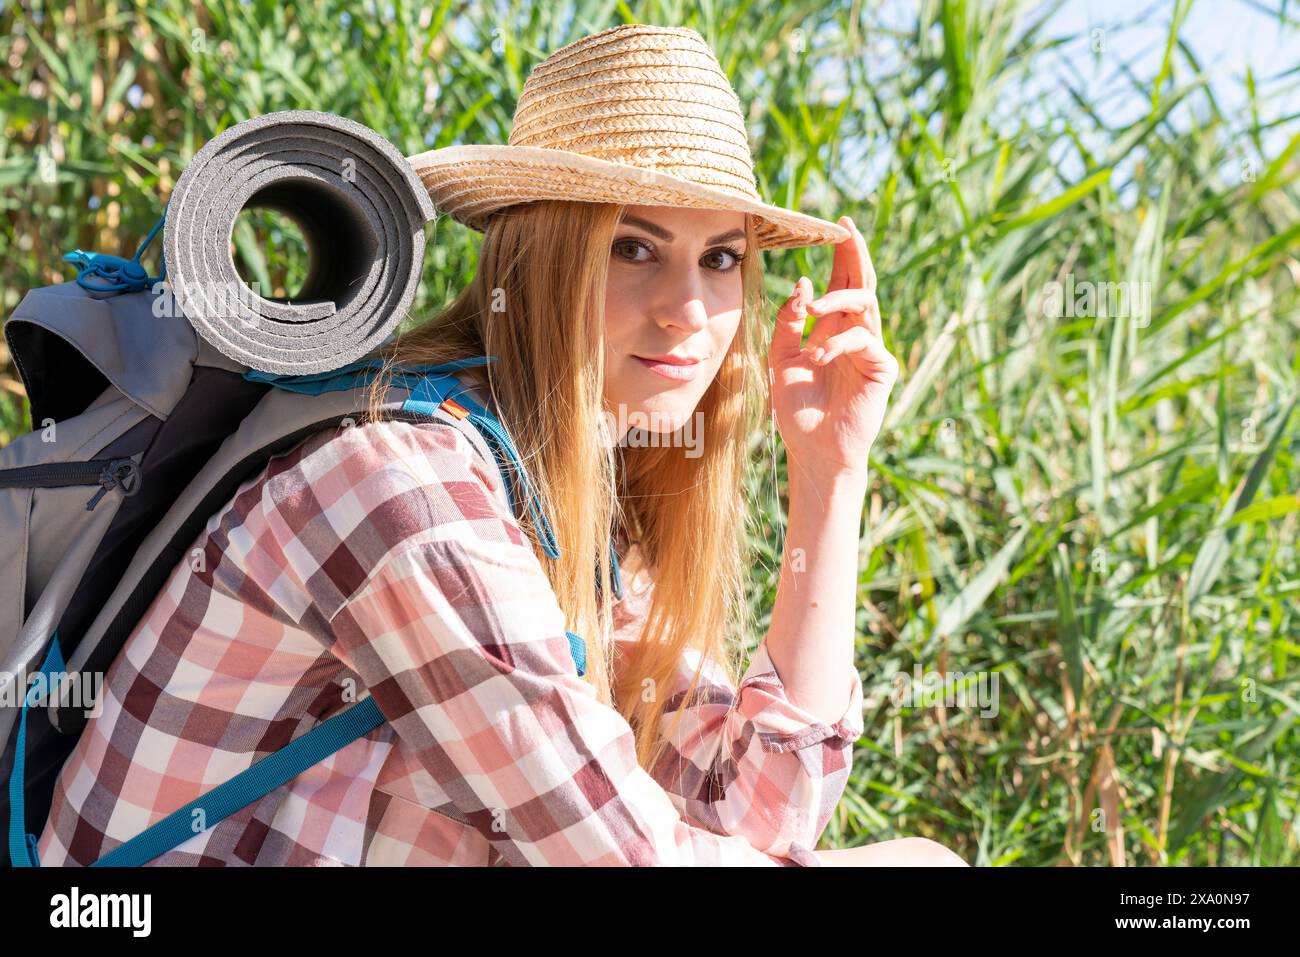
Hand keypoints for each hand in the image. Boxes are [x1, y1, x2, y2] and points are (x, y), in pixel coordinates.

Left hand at [767, 216, 898, 484]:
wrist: (813, 450)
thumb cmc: (798, 409)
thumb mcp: (781, 360)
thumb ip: (788, 323)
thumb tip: (801, 285)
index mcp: (833, 328)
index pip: (842, 281)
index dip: (843, 253)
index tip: (837, 224)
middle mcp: (855, 332)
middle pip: (861, 282)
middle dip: (854, 253)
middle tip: (846, 228)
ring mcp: (871, 349)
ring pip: (864, 303)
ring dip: (836, 299)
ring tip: (810, 311)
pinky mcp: (882, 368)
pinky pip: (863, 340)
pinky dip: (837, 343)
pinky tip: (818, 358)